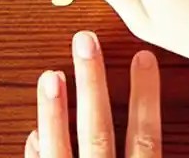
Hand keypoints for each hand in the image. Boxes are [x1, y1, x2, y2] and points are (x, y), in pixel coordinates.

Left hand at [27, 32, 161, 157]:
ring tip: (50, 75)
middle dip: (91, 84)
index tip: (143, 57)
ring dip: (53, 112)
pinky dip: (37, 153)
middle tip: (86, 41)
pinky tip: (34, 133)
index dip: (145, 96)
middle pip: (97, 131)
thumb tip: (153, 135)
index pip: (145, 137)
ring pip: (59, 148)